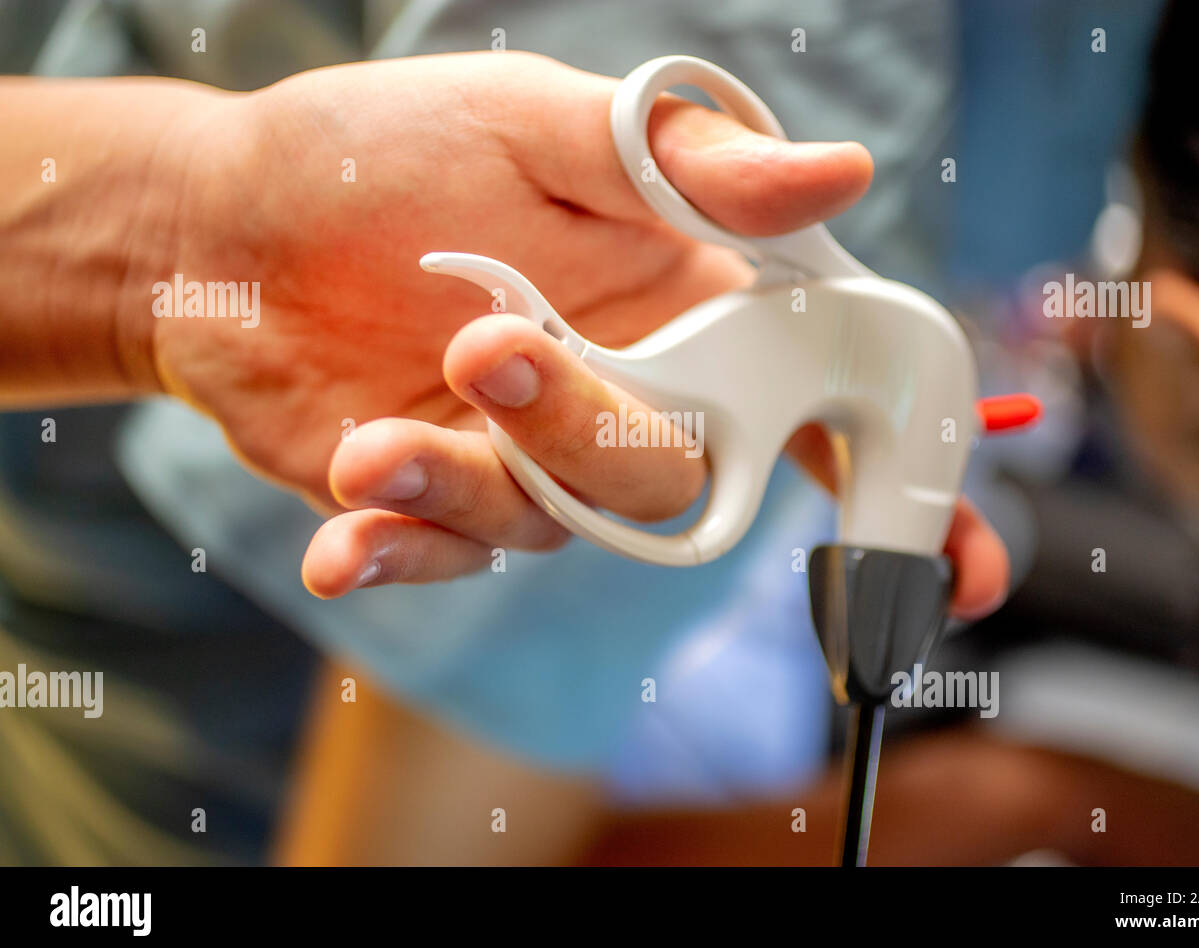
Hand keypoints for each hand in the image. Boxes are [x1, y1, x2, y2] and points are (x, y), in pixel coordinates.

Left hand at [139, 52, 1005, 614]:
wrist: (227, 223)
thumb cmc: (387, 151)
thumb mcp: (541, 123)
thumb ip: (686, 165)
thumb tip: (845, 172)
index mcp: (686, 305)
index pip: (822, 404)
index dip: (903, 486)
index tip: (961, 563)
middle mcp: (631, 394)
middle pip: (685, 474)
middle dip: (595, 431)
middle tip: (487, 348)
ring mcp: (536, 460)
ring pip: (567, 522)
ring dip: (473, 482)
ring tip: (376, 430)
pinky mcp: (445, 502)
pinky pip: (455, 556)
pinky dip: (405, 556)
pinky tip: (347, 545)